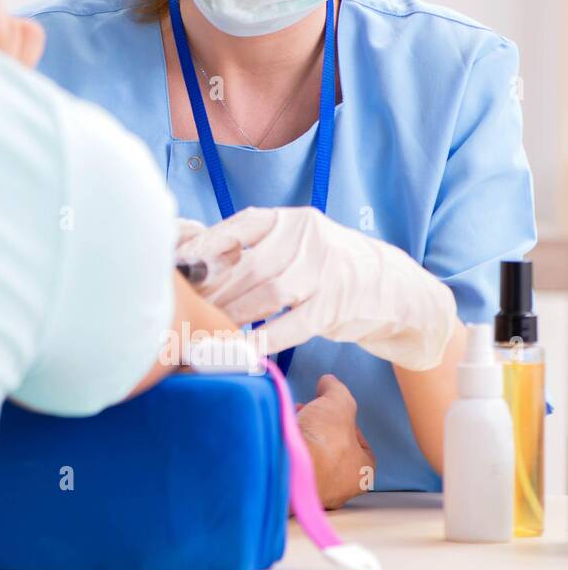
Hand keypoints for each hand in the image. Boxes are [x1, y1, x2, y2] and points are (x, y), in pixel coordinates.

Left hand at [174, 206, 457, 370]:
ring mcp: (325, 275)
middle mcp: (309, 241)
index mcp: (292, 220)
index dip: (207, 245)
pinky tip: (241, 348)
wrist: (391, 287)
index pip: (241, 227)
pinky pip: (291, 326)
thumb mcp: (295, 241)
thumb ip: (253, 246)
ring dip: (233, 315)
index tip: (179, 263)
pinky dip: (263, 339)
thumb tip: (193, 259)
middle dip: (214, 291)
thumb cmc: (324, 265)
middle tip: (188, 307)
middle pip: (250, 267)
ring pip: (267, 296)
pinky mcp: (335, 309)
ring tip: (208, 326)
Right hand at [296, 374, 375, 508]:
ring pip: (310, 461)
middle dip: (319, 431)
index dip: (346, 425)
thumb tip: (329, 382)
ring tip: (289, 424)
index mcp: (361, 472)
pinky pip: (290, 468)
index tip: (331, 412)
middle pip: (332, 452)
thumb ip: (336, 390)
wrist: (288, 466)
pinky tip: (278, 438)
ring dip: (301, 441)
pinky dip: (285, 452)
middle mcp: (340, 488)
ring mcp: (313, 492)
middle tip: (306, 415)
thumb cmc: (323, 442)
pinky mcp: (289, 493)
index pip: (360, 446)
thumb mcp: (338, 403)